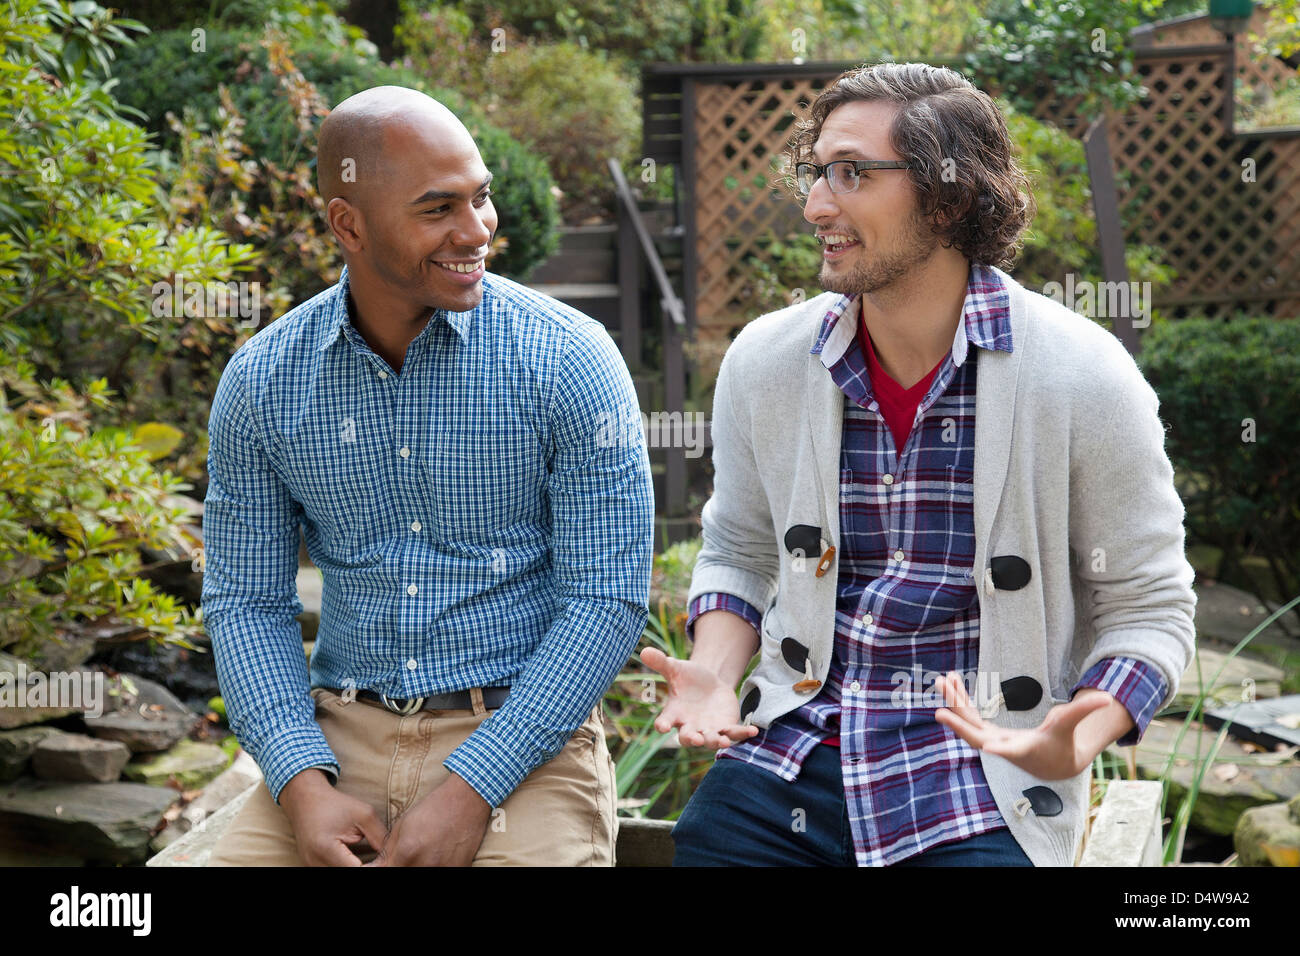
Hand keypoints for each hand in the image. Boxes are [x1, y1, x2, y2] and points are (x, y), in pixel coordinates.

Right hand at [279, 769, 387, 865]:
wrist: (305, 799)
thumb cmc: (335, 804)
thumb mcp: (364, 815)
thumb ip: (380, 836)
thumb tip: (393, 856)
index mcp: (326, 849)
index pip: (355, 871)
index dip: (374, 868)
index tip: (385, 860)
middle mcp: (313, 862)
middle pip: (346, 874)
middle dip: (366, 869)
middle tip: (379, 861)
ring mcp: (309, 866)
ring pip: (338, 875)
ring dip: (355, 868)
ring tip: (369, 861)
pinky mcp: (309, 866)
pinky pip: (330, 870)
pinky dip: (345, 866)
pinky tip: (355, 862)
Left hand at [363, 772, 491, 866]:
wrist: (466, 800)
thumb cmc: (433, 809)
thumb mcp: (403, 826)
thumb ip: (387, 852)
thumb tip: (377, 866)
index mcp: (407, 851)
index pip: (386, 872)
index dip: (381, 868)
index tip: (382, 865)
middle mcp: (425, 864)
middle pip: (403, 874)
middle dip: (399, 866)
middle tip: (404, 857)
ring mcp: (443, 869)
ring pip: (420, 875)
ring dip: (416, 867)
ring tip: (422, 854)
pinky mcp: (459, 869)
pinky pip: (440, 873)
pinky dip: (435, 867)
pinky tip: (436, 857)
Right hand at [640, 646, 758, 748]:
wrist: (710, 683)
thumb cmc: (688, 678)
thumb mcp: (675, 668)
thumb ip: (661, 662)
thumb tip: (644, 651)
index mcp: (674, 713)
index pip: (665, 722)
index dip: (662, 725)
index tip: (661, 727)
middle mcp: (690, 726)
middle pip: (689, 738)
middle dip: (693, 740)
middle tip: (696, 739)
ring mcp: (709, 729)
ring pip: (712, 740)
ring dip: (717, 741)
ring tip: (723, 741)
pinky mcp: (726, 727)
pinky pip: (735, 733)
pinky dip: (743, 734)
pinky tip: (753, 731)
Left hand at [933, 672, 1123, 779]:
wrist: (1052, 764)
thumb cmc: (1062, 744)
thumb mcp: (1071, 726)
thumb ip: (1084, 710)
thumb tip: (1107, 698)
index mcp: (1025, 749)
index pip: (1011, 751)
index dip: (1000, 750)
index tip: (986, 747)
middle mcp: (1002, 747)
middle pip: (976, 736)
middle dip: (959, 724)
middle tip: (938, 711)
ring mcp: (991, 741)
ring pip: (967, 724)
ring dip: (954, 703)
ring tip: (941, 680)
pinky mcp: (986, 734)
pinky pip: (968, 718)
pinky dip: (959, 701)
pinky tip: (950, 682)